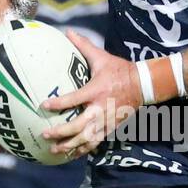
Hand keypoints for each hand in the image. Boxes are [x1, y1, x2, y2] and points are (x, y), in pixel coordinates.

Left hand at [41, 30, 140, 157]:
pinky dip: (82, 150)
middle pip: (79, 126)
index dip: (59, 103)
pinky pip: (95, 142)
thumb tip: (68, 32)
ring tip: (54, 150)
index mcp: (96, 90)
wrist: (143, 85)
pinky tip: (70, 155)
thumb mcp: (102, 57)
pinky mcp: (111, 128)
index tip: (44, 105)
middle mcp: (100, 108)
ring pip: (86, 139)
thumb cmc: (120, 70)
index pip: (74, 99)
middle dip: (61, 132)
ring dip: (70, 146)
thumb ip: (84, 46)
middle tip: (45, 135)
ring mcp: (106, 121)